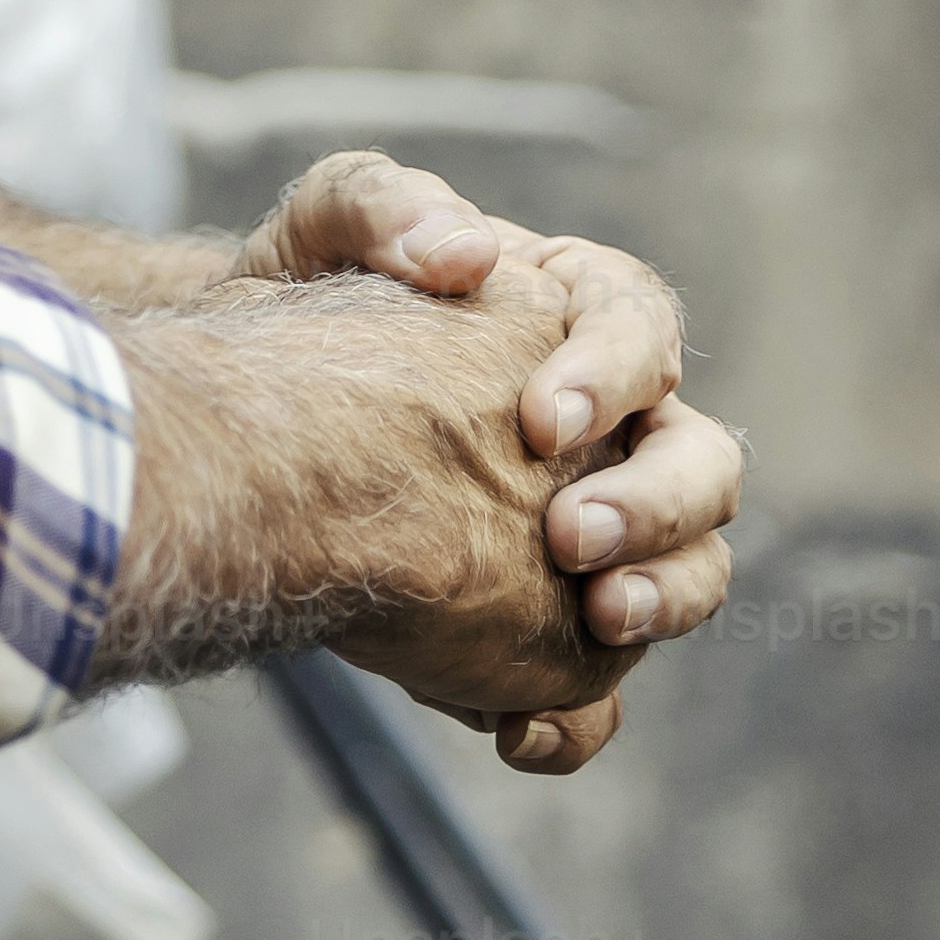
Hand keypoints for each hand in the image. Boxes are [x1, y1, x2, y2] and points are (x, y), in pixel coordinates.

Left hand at [245, 155, 736, 705]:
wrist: (241, 424)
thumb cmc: (301, 309)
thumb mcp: (320, 233)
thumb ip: (382, 205)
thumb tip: (469, 249)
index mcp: (573, 318)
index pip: (639, 328)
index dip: (612, 375)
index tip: (537, 419)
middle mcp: (610, 428)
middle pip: (698, 462)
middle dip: (656, 506)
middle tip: (571, 539)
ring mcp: (586, 532)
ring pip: (688, 572)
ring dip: (663, 602)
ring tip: (599, 625)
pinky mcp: (542, 629)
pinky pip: (597, 689)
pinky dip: (578, 720)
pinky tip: (518, 734)